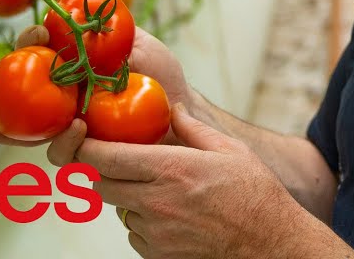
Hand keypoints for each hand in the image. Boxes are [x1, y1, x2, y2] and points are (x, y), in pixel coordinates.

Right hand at [0, 24, 191, 162]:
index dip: (27, 46)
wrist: (186, 116)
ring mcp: (69, 131)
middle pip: (14, 98)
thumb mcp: (138, 44)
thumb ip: (108, 29)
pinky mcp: (85, 157)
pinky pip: (64, 155)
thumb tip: (84, 2)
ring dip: (3, 126)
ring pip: (26, 134)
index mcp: (70, 72)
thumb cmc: (162, 79)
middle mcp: (62, 102)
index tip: (34, 35)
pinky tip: (75, 127)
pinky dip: (64, 142)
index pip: (36, 59)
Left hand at [83, 104, 345, 258]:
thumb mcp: (230, 150)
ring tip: (160, 189)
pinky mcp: (157, 253)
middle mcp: (155, 201)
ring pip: (117, 209)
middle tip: (118, 160)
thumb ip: (194, 129)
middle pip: (99, 184)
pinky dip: (142, 222)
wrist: (269, 243)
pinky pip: (133, 233)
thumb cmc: (255, 193)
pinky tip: (171, 214)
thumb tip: (172, 110)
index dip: (86, 145)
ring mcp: (154, 231)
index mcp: (170, 169)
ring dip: (126, 196)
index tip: (84, 135)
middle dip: (102, 170)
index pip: (103, 156)